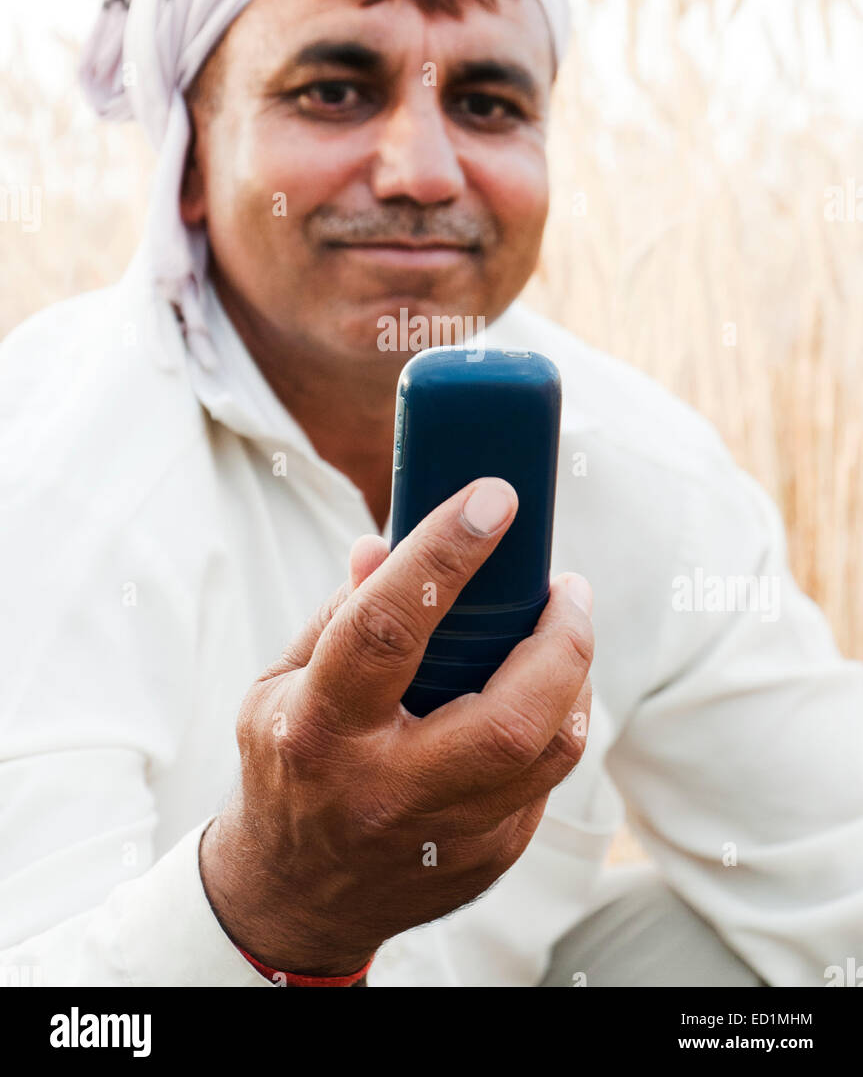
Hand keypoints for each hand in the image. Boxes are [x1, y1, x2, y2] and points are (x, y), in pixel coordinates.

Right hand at [200, 476, 592, 975]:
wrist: (292, 899)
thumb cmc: (287, 764)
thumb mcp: (282, 683)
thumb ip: (339, 616)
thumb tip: (389, 544)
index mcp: (319, 730)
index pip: (387, 628)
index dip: (443, 555)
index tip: (494, 498)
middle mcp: (386, 789)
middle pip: (510, 717)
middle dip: (561, 640)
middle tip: (568, 586)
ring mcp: (443, 835)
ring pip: (550, 752)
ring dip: (574, 678)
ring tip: (563, 630)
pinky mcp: (486, 860)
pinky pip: (544, 779)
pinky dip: (554, 722)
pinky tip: (538, 691)